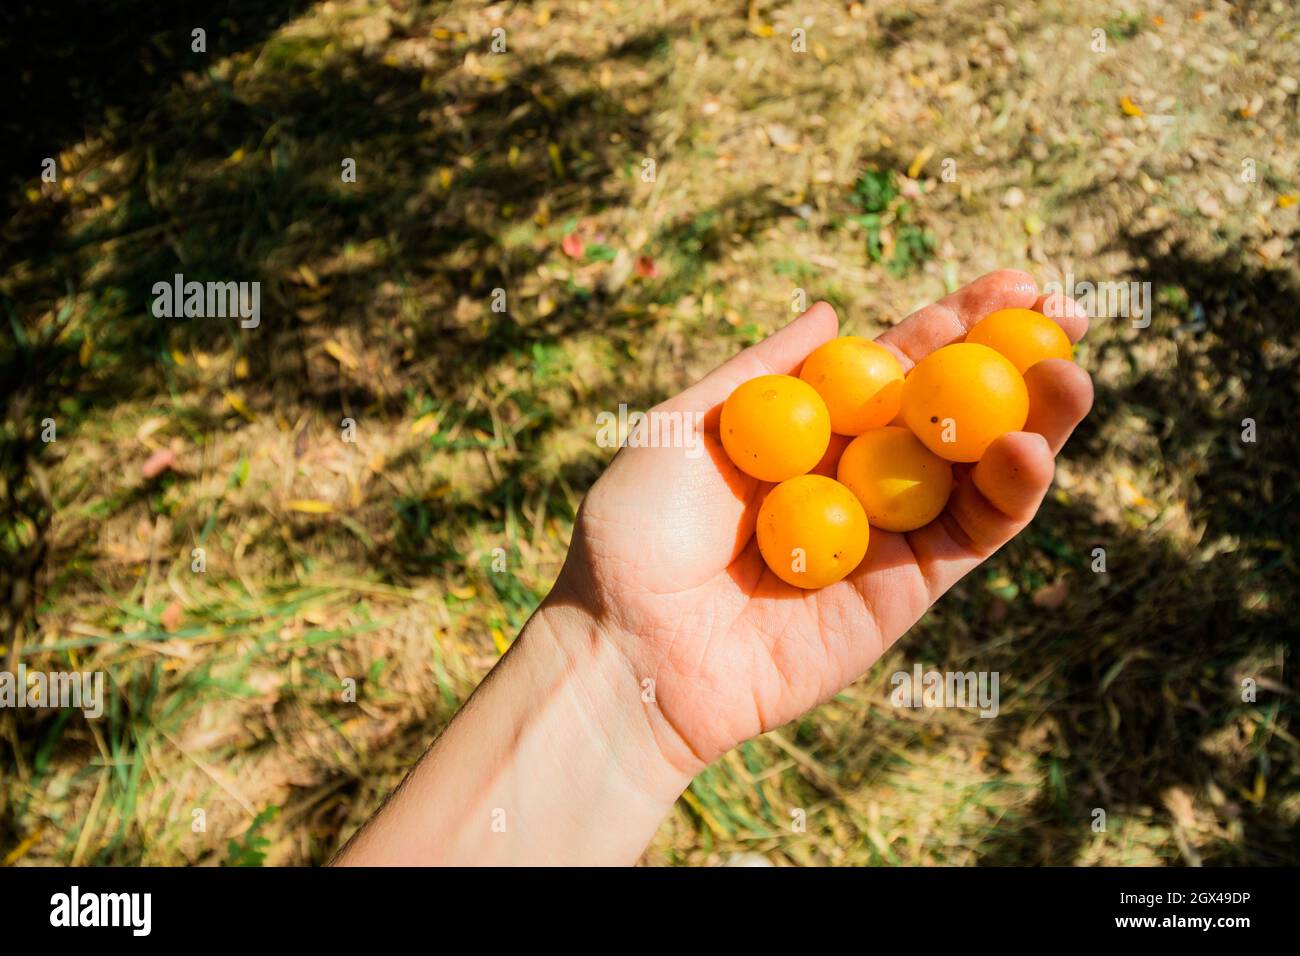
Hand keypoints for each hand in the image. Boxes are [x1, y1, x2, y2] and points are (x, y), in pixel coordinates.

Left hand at [549, 270, 1093, 776]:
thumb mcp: (686, 425)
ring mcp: (887, 533)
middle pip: (954, 409)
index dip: (956, 323)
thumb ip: (766, 369)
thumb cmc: (636, 535)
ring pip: (979, 470)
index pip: (899, 365)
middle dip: (1014, 361)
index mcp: (810, 431)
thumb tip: (832, 311)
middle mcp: (858, 476)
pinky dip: (1011, 494)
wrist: (632, 649)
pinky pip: (972, 536)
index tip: (1014, 281)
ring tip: (1069, 375)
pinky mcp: (906, 590)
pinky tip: (1030, 447)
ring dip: (1034, 422)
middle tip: (1070, 313)